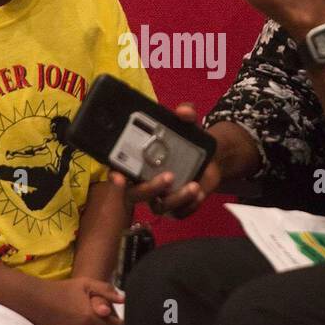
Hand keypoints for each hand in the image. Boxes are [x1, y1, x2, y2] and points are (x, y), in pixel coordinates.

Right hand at [110, 103, 221, 218]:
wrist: (209, 159)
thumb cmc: (187, 141)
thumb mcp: (187, 125)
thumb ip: (185, 114)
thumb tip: (183, 112)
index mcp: (138, 163)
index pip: (119, 172)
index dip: (115, 177)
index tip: (118, 178)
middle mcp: (144, 182)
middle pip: (137, 194)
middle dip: (150, 188)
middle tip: (169, 176)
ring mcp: (159, 198)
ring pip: (159, 207)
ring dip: (175, 198)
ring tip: (194, 186)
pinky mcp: (176, 208)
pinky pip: (179, 213)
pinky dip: (190, 205)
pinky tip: (199, 194)